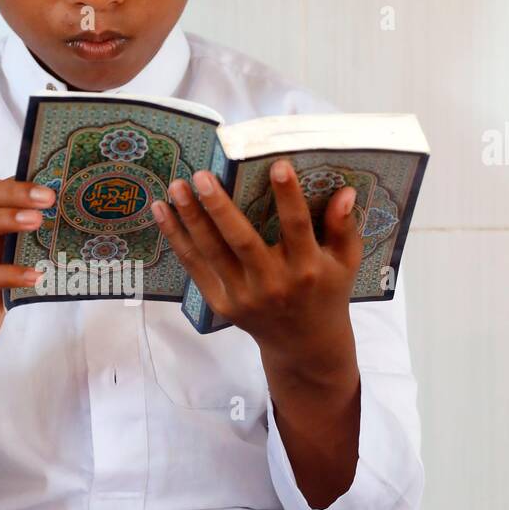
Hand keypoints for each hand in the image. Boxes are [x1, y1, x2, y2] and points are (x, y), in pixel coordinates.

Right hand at [0, 178, 53, 352]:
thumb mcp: (6, 251)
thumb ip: (24, 231)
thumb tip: (67, 213)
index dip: (19, 184)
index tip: (51, 185)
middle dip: (14, 194)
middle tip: (48, 199)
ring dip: (4, 220)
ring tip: (36, 222)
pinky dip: (8, 274)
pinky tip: (35, 276)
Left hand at [151, 159, 362, 377]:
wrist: (304, 345)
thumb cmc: (326, 292)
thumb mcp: (345, 263)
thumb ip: (344, 227)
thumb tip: (345, 192)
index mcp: (307, 269)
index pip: (297, 227)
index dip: (288, 197)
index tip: (277, 165)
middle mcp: (273, 283)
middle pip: (241, 241)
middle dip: (220, 208)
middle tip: (202, 176)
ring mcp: (244, 296)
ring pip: (211, 253)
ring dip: (190, 218)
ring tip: (176, 187)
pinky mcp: (222, 304)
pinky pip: (195, 267)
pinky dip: (177, 239)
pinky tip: (163, 212)